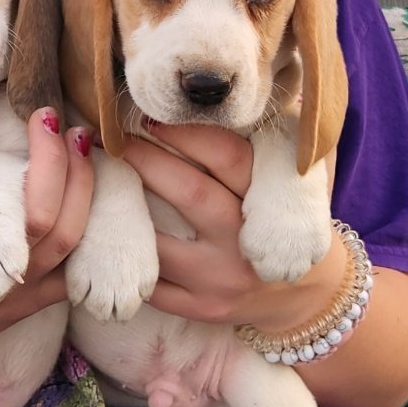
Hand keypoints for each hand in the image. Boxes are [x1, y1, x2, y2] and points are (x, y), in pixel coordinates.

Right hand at [0, 95, 94, 402]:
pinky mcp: (23, 308)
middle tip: (46, 111)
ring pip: (60, 238)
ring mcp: (0, 294)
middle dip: (44, 158)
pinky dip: (90, 226)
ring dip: (78, 185)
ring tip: (77, 139)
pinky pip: (72, 269)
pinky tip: (91, 185)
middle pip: (23, 214)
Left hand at [121, 121, 346, 332]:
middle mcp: (246, 245)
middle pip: (192, 193)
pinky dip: (128, 257)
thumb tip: (216, 96)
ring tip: (102, 180)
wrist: (305, 298)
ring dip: (126, 210)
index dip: (188, 133)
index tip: (153, 116)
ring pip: (162, 243)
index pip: (229, 158)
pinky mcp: (201, 310)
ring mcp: (221, 282)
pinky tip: (107, 231)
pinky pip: (153, 284)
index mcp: (272, 205)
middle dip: (148, 160)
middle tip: (117, 139)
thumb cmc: (284, 225)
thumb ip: (263, 146)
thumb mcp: (290, 185)